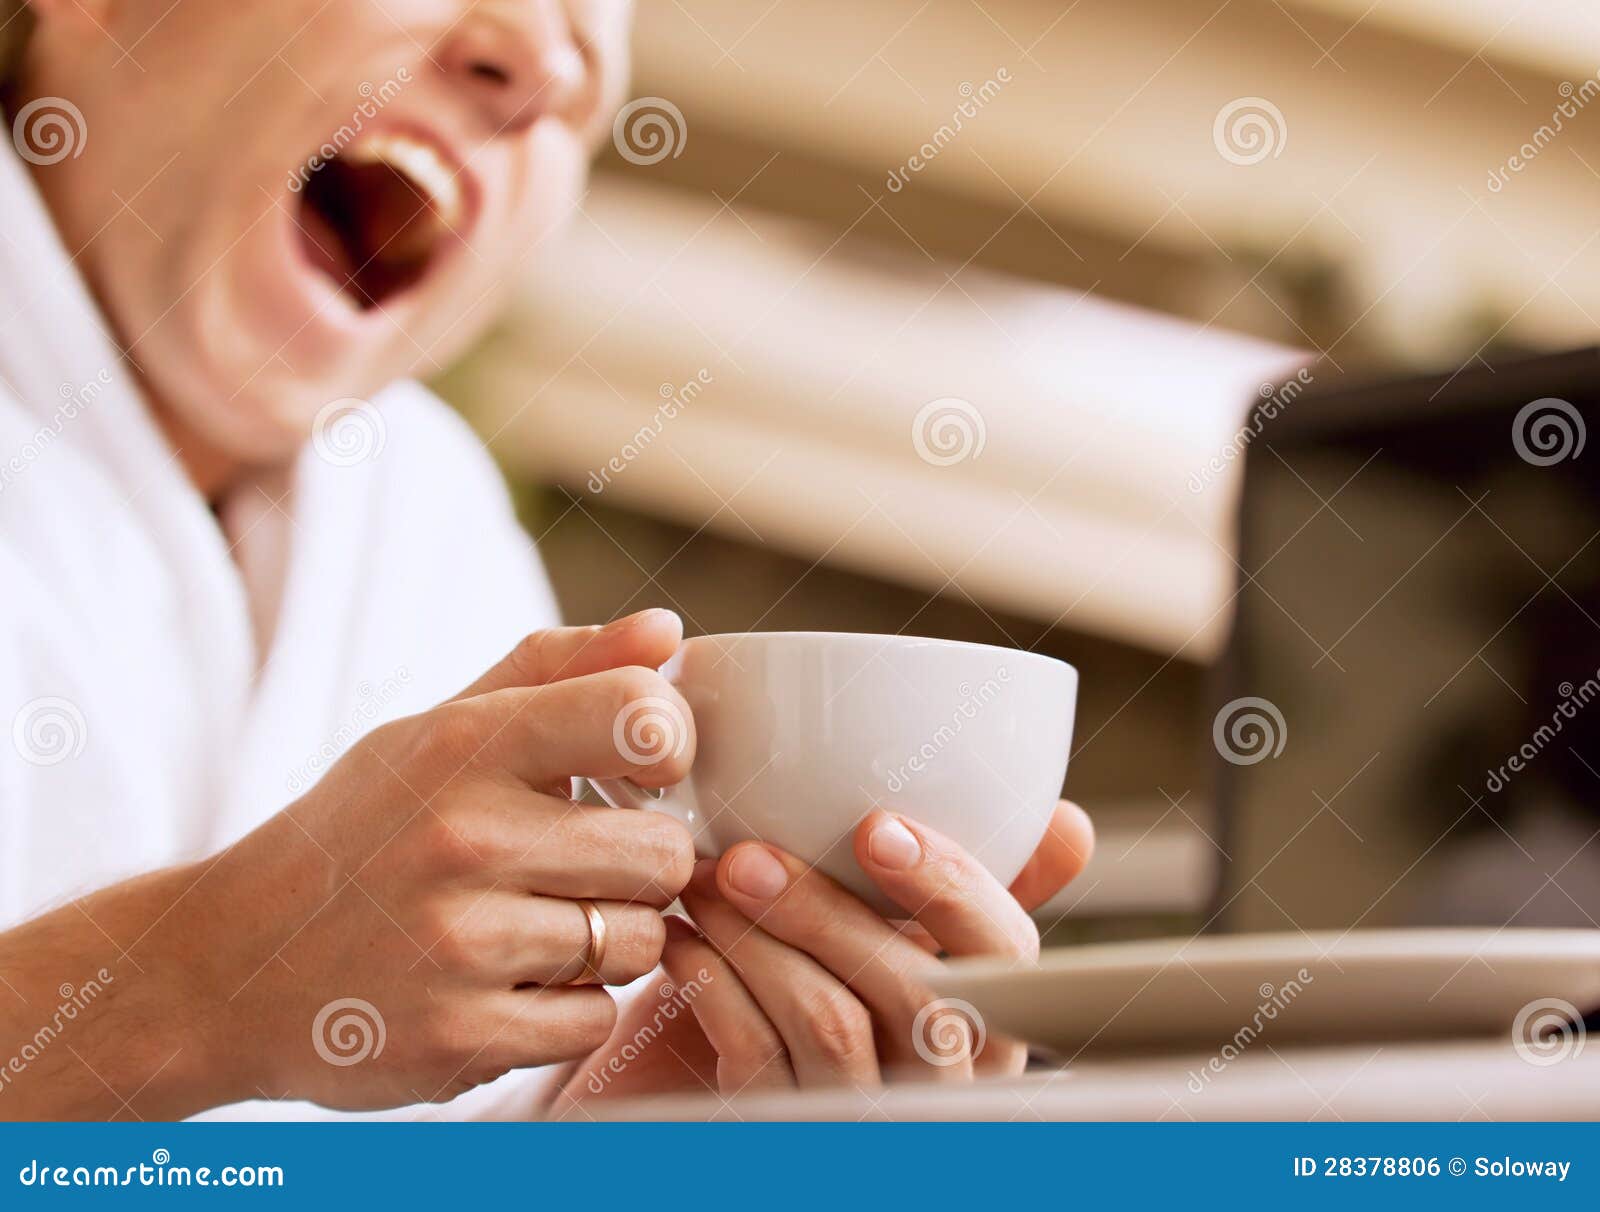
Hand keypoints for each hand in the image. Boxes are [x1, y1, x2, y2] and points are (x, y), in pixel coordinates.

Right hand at [182, 609, 696, 1110]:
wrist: (229, 965)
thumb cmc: (362, 831)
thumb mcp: (440, 729)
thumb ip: (561, 670)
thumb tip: (668, 630)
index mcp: (463, 745)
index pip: (638, 712)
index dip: (669, 745)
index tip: (644, 770)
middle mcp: (464, 839)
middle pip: (663, 853)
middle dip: (643, 864)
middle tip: (588, 866)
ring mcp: (460, 945)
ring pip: (638, 943)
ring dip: (609, 941)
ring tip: (540, 925)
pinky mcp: (459, 1040)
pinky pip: (594, 1022)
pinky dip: (569, 1010)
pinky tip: (510, 984)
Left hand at [556, 801, 1092, 1104]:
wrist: (725, 1106)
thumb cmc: (839, 1002)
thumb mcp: (911, 955)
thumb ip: (974, 899)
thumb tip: (1070, 823)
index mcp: (988, 1025)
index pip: (1007, 960)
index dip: (950, 890)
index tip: (877, 830)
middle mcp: (942, 1083)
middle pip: (915, 994)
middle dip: (824, 910)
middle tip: (746, 855)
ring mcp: (865, 1116)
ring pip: (828, 1021)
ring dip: (753, 936)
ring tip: (702, 882)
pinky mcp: (786, 1139)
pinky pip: (754, 1057)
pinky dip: (711, 986)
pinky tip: (681, 944)